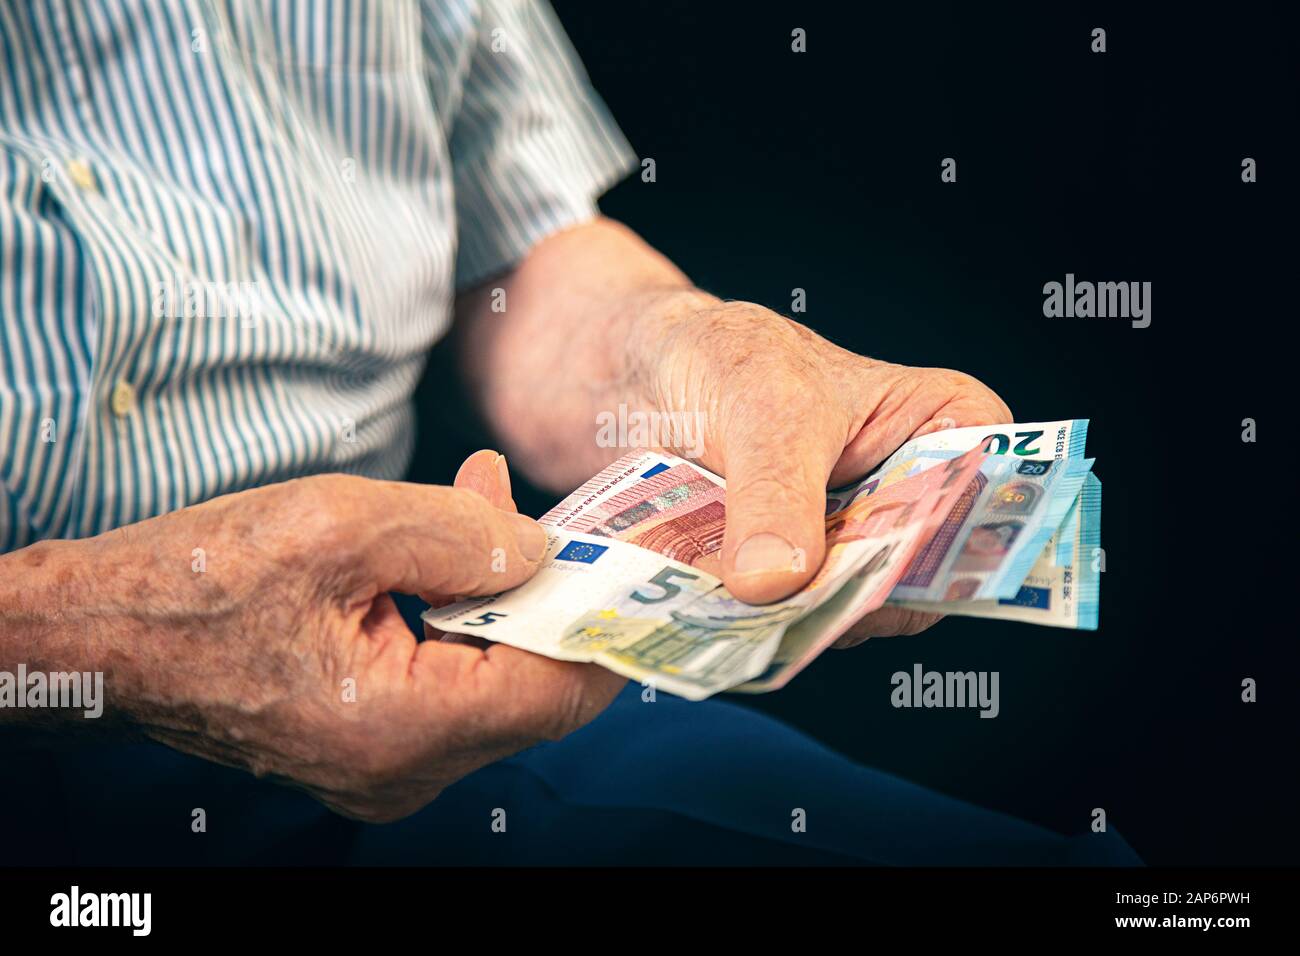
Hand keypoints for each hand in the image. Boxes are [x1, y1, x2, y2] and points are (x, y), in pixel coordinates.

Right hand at [32, 460, 622, 821]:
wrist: (100, 635)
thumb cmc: (201, 580)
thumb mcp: (341, 525)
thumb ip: (462, 534)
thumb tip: (541, 551)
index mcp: (403, 729)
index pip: (556, 690)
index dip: (597, 619)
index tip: (620, 556)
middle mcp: (404, 771)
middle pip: (531, 688)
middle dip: (544, 592)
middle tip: (541, 507)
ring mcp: (385, 769)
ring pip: (491, 681)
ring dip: (498, 594)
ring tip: (477, 499)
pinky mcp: (367, 747)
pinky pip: (447, 685)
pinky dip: (459, 617)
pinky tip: (440, 551)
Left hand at [640, 299, 1011, 642]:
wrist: (644, 373)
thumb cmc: (727, 356)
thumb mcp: (761, 408)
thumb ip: (774, 492)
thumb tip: (774, 583)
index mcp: (949, 427)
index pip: (982, 502)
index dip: (946, 545)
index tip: (881, 573)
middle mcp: (914, 498)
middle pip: (917, 575)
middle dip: (856, 597)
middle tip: (793, 606)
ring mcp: (855, 546)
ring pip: (850, 609)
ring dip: (794, 618)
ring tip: (737, 609)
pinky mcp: (798, 582)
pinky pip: (790, 621)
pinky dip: (753, 621)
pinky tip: (712, 614)